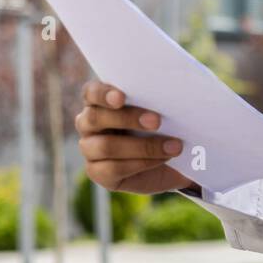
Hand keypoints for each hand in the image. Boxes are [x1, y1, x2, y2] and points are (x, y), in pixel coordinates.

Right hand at [75, 80, 193, 193]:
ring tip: (173, 146)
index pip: (91, 92)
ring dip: (143, 146)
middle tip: (157, 121)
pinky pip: (114, 168)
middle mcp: (88, 123)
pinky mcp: (98, 172)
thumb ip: (158, 99)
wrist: (173, 161)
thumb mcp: (164, 109)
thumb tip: (173, 90)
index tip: (121, 97)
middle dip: (127, 118)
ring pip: (106, 146)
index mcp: (100, 100)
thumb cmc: (166, 126)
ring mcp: (90, 149)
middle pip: (95, 118)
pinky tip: (163, 159)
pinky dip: (142, 163)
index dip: (103, 94)